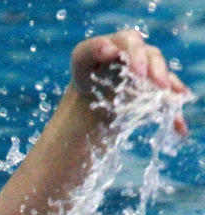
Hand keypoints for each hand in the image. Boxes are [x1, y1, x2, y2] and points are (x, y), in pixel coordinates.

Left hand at [70, 30, 189, 134]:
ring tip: (168, 94)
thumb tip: (109, 48)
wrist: (91, 96)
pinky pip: (169, 96)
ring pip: (162, 74)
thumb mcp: (81, 59)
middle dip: (155, 69)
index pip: (132, 42)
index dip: (136, 55)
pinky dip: (174, 109)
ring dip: (166, 83)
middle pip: (152, 57)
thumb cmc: (86, 74)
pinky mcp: (155, 89)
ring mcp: (151, 71)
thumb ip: (91, 49)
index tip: (137, 71)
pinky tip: (179, 126)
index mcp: (123, 43)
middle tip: (156, 84)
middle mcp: (141, 54)